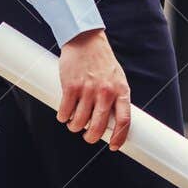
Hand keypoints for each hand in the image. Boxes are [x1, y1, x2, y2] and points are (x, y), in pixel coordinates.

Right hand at [57, 29, 131, 149]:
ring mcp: (87, 90)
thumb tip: (112, 122)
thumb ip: (116, 98)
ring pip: (79, 123)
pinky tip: (64, 113)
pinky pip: (64, 113)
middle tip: (87, 135)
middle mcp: (105, 92)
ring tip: (74, 121)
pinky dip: (63, 117)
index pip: (124, 120)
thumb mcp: (117, 78)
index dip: (120, 137)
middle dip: (91, 137)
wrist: (86, 40)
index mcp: (120, 90)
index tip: (115, 146)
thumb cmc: (102, 62)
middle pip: (98, 127)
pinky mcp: (70, 87)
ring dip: (74, 126)